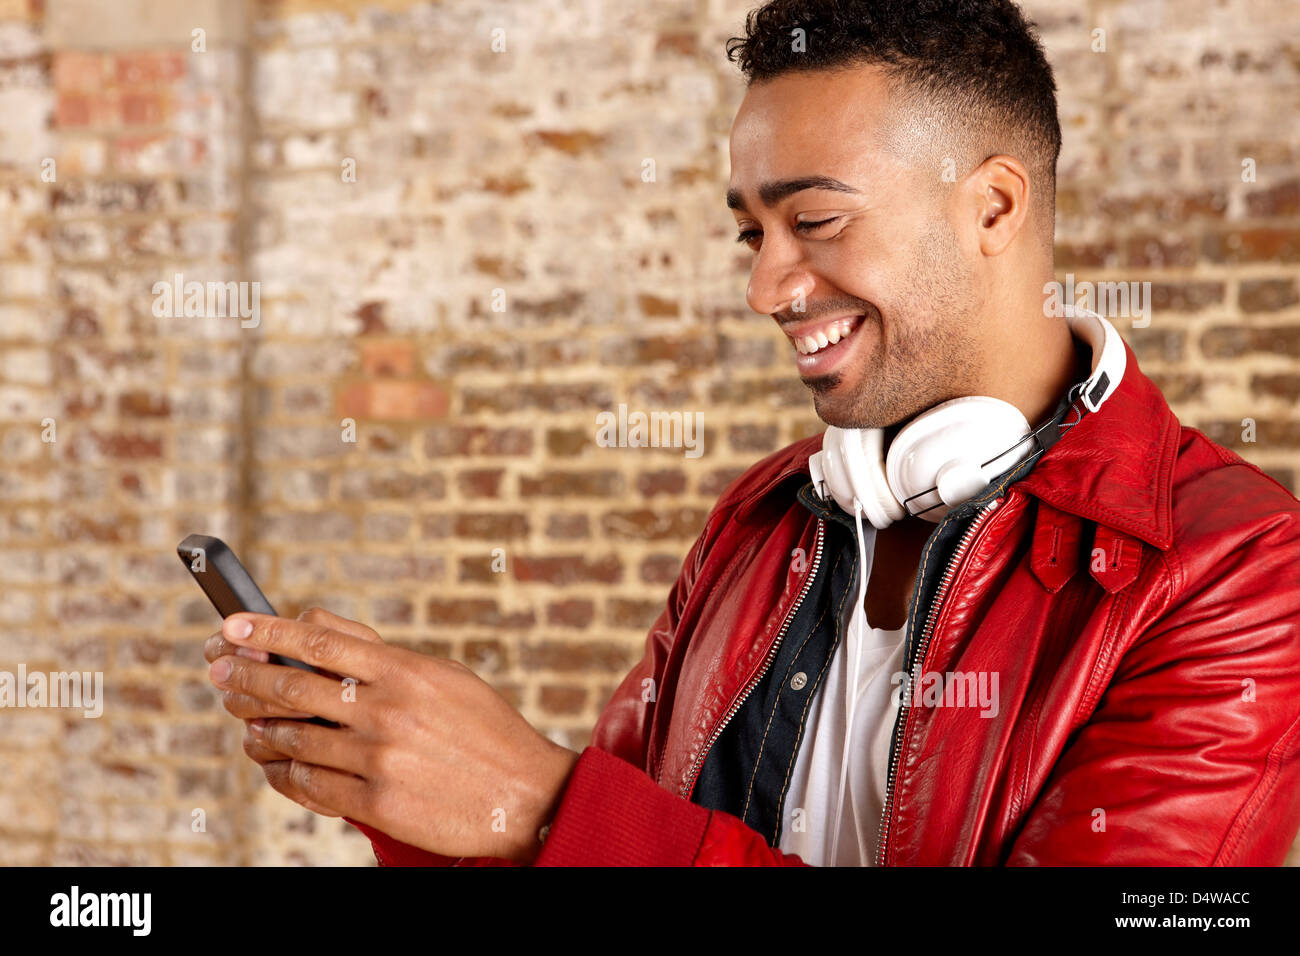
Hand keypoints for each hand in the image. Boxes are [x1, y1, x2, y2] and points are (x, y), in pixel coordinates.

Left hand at [206, 610, 579, 861]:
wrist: (526, 795)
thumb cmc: (484, 729)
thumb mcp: (443, 676)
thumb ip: (380, 652)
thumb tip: (318, 626)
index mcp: (406, 671)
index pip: (322, 641)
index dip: (269, 632)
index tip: (234, 624)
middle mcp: (388, 711)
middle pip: (294, 688)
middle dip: (245, 677)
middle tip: (219, 670)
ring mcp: (380, 758)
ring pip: (294, 739)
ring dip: (261, 729)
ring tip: (249, 724)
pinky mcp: (377, 802)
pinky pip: (311, 784)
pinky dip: (287, 772)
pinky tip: (280, 763)